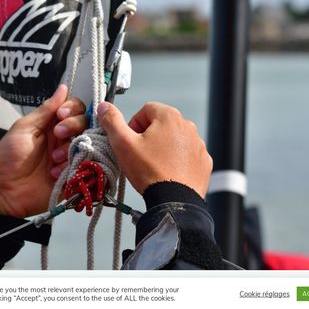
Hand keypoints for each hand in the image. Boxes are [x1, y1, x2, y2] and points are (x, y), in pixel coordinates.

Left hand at [0, 85, 86, 217]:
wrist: (3, 193)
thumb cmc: (8, 159)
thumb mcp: (23, 129)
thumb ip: (45, 110)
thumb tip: (63, 88)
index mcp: (52, 124)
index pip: (75, 108)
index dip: (72, 109)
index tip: (61, 115)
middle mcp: (65, 138)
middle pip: (85, 123)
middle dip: (73, 126)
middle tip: (57, 135)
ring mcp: (70, 157)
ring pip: (87, 143)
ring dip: (70, 149)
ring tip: (52, 160)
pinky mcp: (74, 175)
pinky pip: (84, 165)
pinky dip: (70, 167)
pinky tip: (54, 173)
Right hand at [97, 102, 211, 197]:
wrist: (174, 200)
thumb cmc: (150, 172)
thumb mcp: (123, 143)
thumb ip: (112, 121)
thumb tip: (105, 107)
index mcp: (169, 117)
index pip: (146, 110)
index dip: (133, 124)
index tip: (130, 140)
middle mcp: (187, 127)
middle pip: (161, 124)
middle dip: (148, 136)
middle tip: (139, 154)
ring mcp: (198, 144)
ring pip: (174, 140)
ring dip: (163, 148)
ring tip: (153, 166)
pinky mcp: (203, 161)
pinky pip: (187, 155)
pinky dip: (177, 161)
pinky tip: (167, 172)